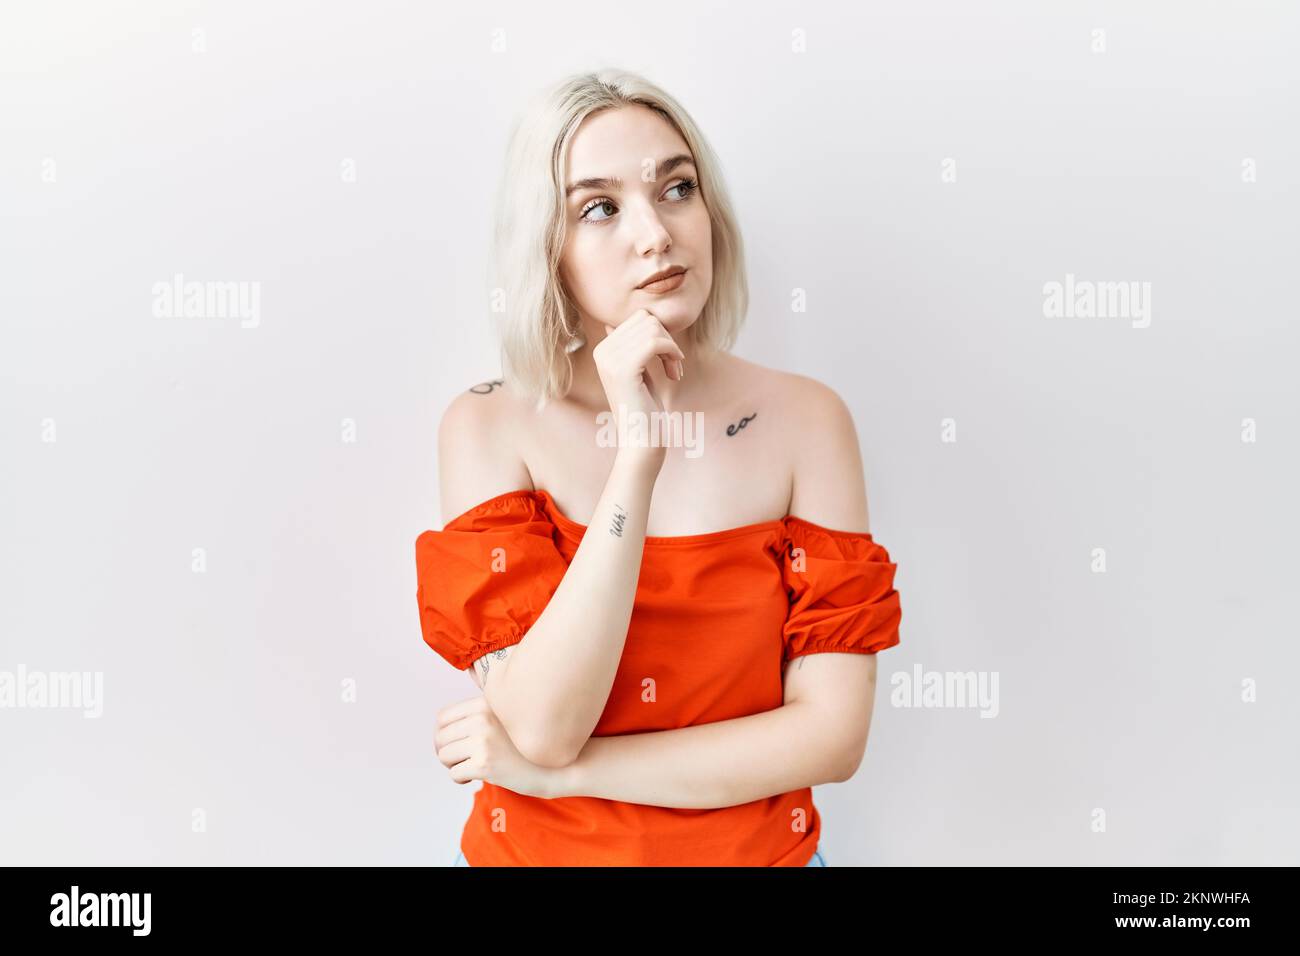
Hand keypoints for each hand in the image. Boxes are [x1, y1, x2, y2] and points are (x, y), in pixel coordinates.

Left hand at [434, 694, 557, 798]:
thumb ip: (476, 714)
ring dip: (454, 766)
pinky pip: (454, 774)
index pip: (442, 717)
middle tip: (463, 760)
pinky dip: (461, 779)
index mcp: (485, 703)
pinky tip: (477, 777)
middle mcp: (483, 717)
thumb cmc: (523, 745)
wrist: (552, 767)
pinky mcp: (485, 764)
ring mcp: (484, 740)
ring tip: (472, 767)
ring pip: (443, 756)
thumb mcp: (503, 717)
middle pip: (439, 738)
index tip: (455, 745)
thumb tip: (438, 726)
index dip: (443, 735)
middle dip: (447, 753)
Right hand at [592, 309, 684, 471]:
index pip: (638, 318)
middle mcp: (602, 352)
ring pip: (652, 328)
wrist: (641, 440)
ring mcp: (610, 360)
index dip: (660, 335)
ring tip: (674, 371)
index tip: (669, 360)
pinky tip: (675, 373)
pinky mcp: (624, 369)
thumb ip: (631, 347)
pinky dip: (672, 353)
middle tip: (674, 366)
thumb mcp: (638, 372)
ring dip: (671, 348)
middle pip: (646, 320)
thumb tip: (616, 323)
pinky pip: (655, 342)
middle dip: (667, 339)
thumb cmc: (644, 408)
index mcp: (602, 350)